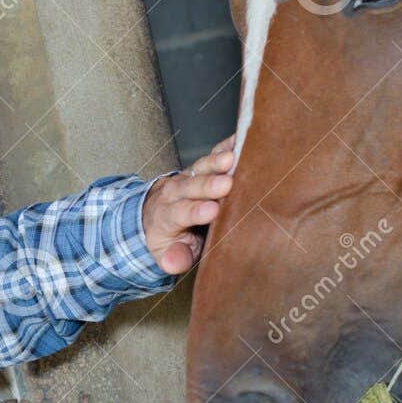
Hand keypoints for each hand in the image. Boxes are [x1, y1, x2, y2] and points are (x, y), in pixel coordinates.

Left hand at [143, 133, 234, 275]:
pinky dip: (227, 145)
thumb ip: (174, 257)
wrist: (160, 213)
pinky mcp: (203, 166)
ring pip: (202, 167)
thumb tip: (172, 263)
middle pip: (192, 187)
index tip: (211, 211)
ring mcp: (190, 176)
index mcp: (168, 215)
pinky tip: (241, 140)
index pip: (181, 213)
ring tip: (233, 158)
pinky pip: (214, 153)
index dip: (195, 211)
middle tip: (226, 184)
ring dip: (217, 162)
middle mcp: (177, 192)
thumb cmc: (172, 237)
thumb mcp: (168, 252)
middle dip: (209, 185)